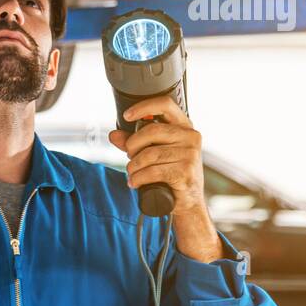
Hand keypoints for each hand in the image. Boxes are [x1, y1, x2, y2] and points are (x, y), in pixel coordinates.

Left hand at [108, 94, 224, 262]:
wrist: (187, 201)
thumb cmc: (171, 173)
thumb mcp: (152, 153)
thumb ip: (133, 142)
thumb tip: (113, 135)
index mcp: (184, 126)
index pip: (165, 104)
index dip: (143, 107)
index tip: (127, 116)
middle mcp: (191, 137)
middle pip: (151, 131)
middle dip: (133, 146)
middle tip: (130, 157)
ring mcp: (190, 154)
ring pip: (149, 154)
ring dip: (134, 166)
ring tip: (132, 173)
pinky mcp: (186, 172)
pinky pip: (153, 171)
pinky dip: (138, 178)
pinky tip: (135, 183)